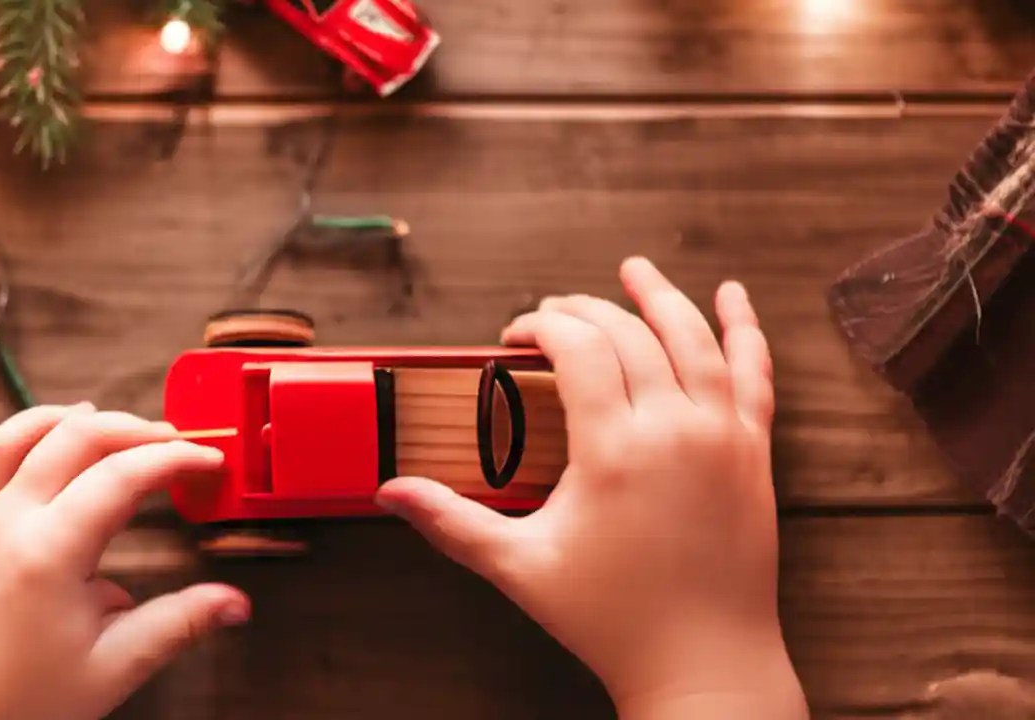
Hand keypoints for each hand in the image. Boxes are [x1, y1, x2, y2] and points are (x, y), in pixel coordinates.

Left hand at [0, 405, 249, 719]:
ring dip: (84, 420)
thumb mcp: (113, 667)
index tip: (209, 463)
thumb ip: (178, 624)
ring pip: (28, 432)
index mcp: (47, 555)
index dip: (174, 460)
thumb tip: (235, 603)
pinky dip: (33, 431)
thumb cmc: (22, 700)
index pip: (121, 476)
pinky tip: (62, 435)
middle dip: (138, 430)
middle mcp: (9, 523)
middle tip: (181, 444)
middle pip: (78, 436)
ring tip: (126, 427)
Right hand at [377, 258, 804, 718]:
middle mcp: (674, 429)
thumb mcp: (520, 567)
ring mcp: (722, 437)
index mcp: (613, 450)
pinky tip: (734, 297)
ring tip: (634, 269)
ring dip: (661, 296)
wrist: (705, 663)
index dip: (540, 326)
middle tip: (552, 311)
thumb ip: (452, 522)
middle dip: (584, 310)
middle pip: (628, 335)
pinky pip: (755, 374)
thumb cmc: (612, 619)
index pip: (577, 348)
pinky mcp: (755, 453)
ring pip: (694, 338)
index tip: (515, 336)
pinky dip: (746, 329)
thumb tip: (389, 493)